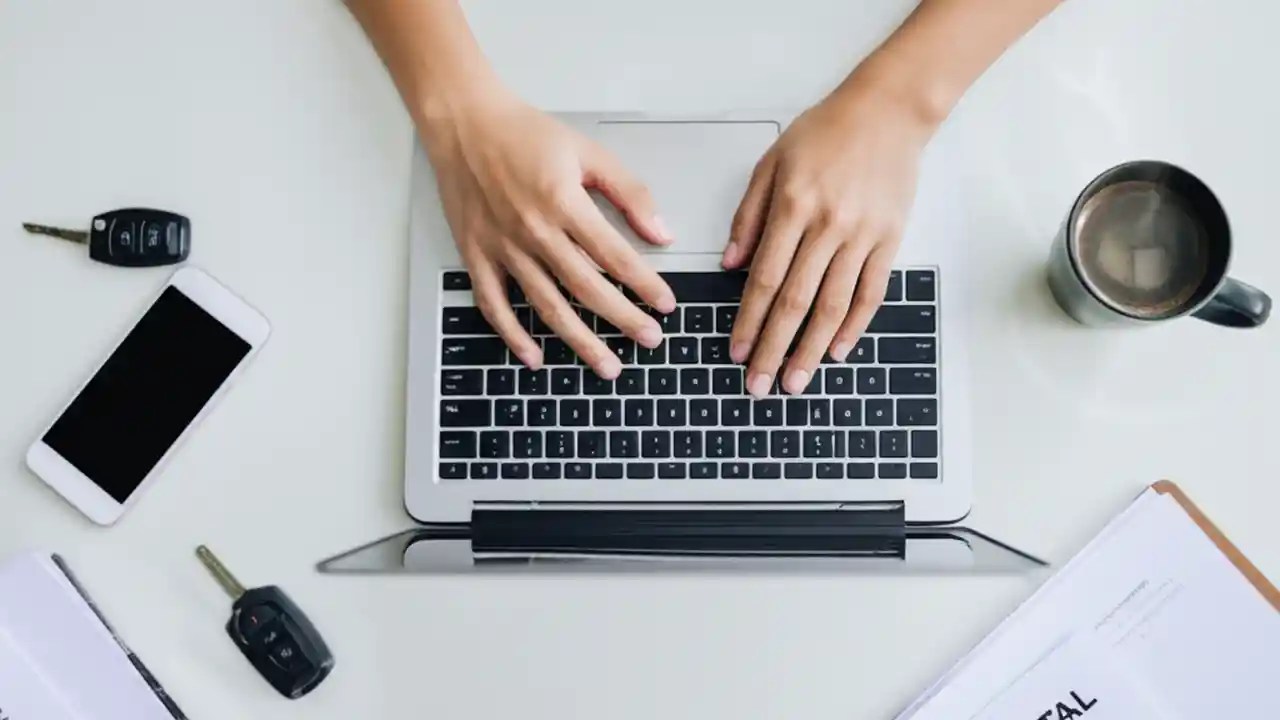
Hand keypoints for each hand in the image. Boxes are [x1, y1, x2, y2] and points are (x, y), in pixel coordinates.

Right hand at [421, 94, 675, 377]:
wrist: (464, 122)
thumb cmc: (524, 133)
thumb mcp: (588, 151)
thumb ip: (629, 192)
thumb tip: (660, 231)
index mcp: (564, 203)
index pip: (614, 255)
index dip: (644, 284)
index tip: (665, 306)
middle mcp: (534, 231)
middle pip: (586, 288)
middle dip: (623, 319)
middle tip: (650, 341)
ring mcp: (503, 247)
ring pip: (546, 305)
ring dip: (579, 340)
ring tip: (607, 365)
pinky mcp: (477, 255)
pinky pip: (494, 305)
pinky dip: (513, 335)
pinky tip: (535, 357)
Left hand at [723, 84, 932, 396]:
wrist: (888, 110)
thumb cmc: (826, 131)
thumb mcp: (771, 163)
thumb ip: (748, 215)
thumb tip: (730, 265)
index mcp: (792, 207)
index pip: (765, 280)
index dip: (749, 321)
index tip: (736, 351)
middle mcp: (827, 226)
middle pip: (795, 303)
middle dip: (773, 349)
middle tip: (758, 385)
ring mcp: (862, 236)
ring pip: (833, 306)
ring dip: (811, 350)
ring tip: (795, 381)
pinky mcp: (890, 239)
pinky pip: (870, 293)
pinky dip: (853, 326)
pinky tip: (837, 351)